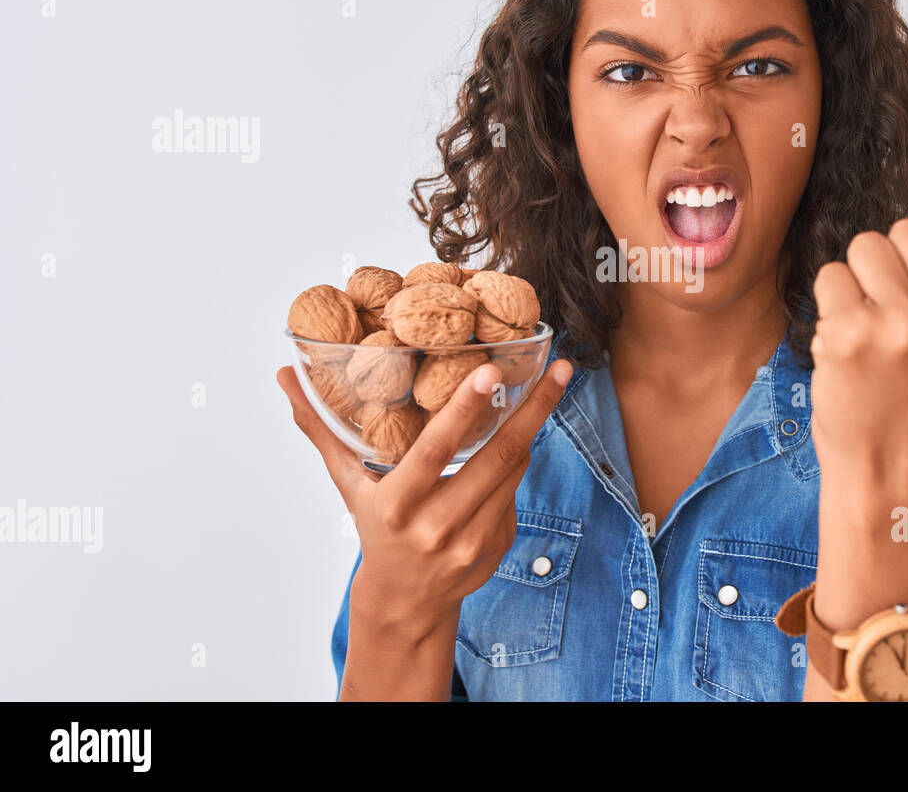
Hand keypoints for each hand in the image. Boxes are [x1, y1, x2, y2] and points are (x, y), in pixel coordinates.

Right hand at [277, 357, 572, 638]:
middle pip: (498, 456)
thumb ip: (320, 428)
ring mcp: (472, 540)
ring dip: (531, 429)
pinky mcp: (498, 547)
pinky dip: (516, 464)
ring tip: (547, 388)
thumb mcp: (347, 481)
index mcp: (397, 503)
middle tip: (560, 368)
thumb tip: (284, 374)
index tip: (492, 371)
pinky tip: (513, 444)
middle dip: (534, 408)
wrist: (404, 600)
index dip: (465, 408)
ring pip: (514, 470)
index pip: (436, 449)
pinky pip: (515, 492)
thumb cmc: (375, 527)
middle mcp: (437, 525)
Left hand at [809, 201, 907, 478]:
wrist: (896, 469)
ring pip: (864, 246)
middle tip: (901, 325)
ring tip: (876, 336)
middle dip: (894, 266)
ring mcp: (906, 324)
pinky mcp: (852, 335)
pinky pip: (830, 276)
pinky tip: (851, 349)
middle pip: (904, 227)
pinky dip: (832, 307)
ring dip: (861, 283)